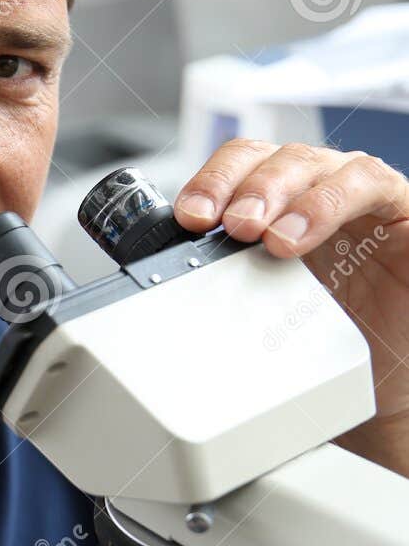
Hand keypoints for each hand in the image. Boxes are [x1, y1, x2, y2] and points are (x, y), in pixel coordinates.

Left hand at [173, 139, 408, 442]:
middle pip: (273, 158)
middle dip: (240, 186)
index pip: (240, 167)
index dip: (211, 181)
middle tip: (223, 225)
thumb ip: (225, 286)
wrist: (391, 386)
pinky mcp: (405, 213)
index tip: (188, 219)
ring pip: (318, 164)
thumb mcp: (265, 312)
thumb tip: (161, 284)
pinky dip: (331, 203)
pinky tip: (302, 233)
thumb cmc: (331, 346)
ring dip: (282, 192)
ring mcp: (362, 200)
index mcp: (280, 207)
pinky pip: (371, 184)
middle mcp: (318, 194)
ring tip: (264, 235)